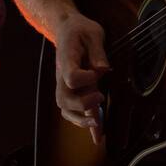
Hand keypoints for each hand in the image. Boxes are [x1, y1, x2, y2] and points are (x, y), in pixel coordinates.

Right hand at [53, 11, 109, 145]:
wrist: (67, 29)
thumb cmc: (81, 30)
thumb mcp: (93, 32)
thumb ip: (98, 51)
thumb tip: (103, 70)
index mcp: (67, 59)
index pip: (70, 77)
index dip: (84, 79)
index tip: (98, 72)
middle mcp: (62, 76)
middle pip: (64, 99)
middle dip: (82, 104)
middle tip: (100, 97)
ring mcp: (65, 85)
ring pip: (65, 109)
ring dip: (81, 119)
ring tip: (97, 122)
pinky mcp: (73, 90)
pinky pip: (74, 111)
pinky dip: (85, 123)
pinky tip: (98, 136)